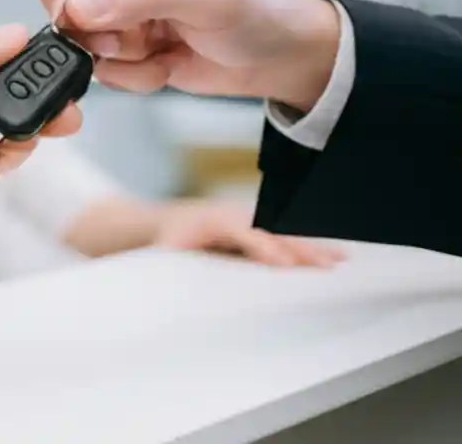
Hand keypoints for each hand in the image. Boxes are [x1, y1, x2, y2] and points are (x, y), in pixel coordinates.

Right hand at [40, 0, 340, 110]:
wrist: (284, 61)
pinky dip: (130, 73)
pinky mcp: (126, 38)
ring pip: (80, 30)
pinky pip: (99, 61)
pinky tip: (165, 64)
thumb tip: (79, 5)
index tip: (69, 14)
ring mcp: (125, 2)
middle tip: (119, 42)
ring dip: (116, 53)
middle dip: (90, 23)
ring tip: (160, 52)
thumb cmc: (263, 11)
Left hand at [154, 203, 344, 266]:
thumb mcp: (164, 252)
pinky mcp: (260, 230)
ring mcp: (252, 221)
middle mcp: (237, 216)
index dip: (264, 246)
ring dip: (313, 247)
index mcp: (213, 220)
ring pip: (287, 234)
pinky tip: (334, 256)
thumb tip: (172, 288)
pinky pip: (288, 238)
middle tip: (326, 265)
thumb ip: (171, 262)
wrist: (168, 221)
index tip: (283, 263)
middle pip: (274, 231)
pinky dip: (311, 247)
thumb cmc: (168, 240)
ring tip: (341, 260)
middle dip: (300, 248)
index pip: (244, 232)